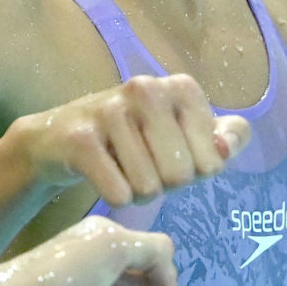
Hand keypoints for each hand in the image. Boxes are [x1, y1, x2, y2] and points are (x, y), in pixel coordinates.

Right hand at [6, 74, 251, 208]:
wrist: (58, 138)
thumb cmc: (132, 136)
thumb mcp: (181, 131)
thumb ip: (222, 137)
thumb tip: (228, 147)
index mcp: (180, 87)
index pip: (213, 163)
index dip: (193, 173)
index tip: (172, 159)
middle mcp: (147, 89)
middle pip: (181, 176)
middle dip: (165, 186)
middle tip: (144, 169)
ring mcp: (111, 110)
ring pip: (148, 188)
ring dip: (137, 194)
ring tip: (123, 171)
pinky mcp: (81, 138)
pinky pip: (118, 193)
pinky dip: (115, 198)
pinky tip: (103, 178)